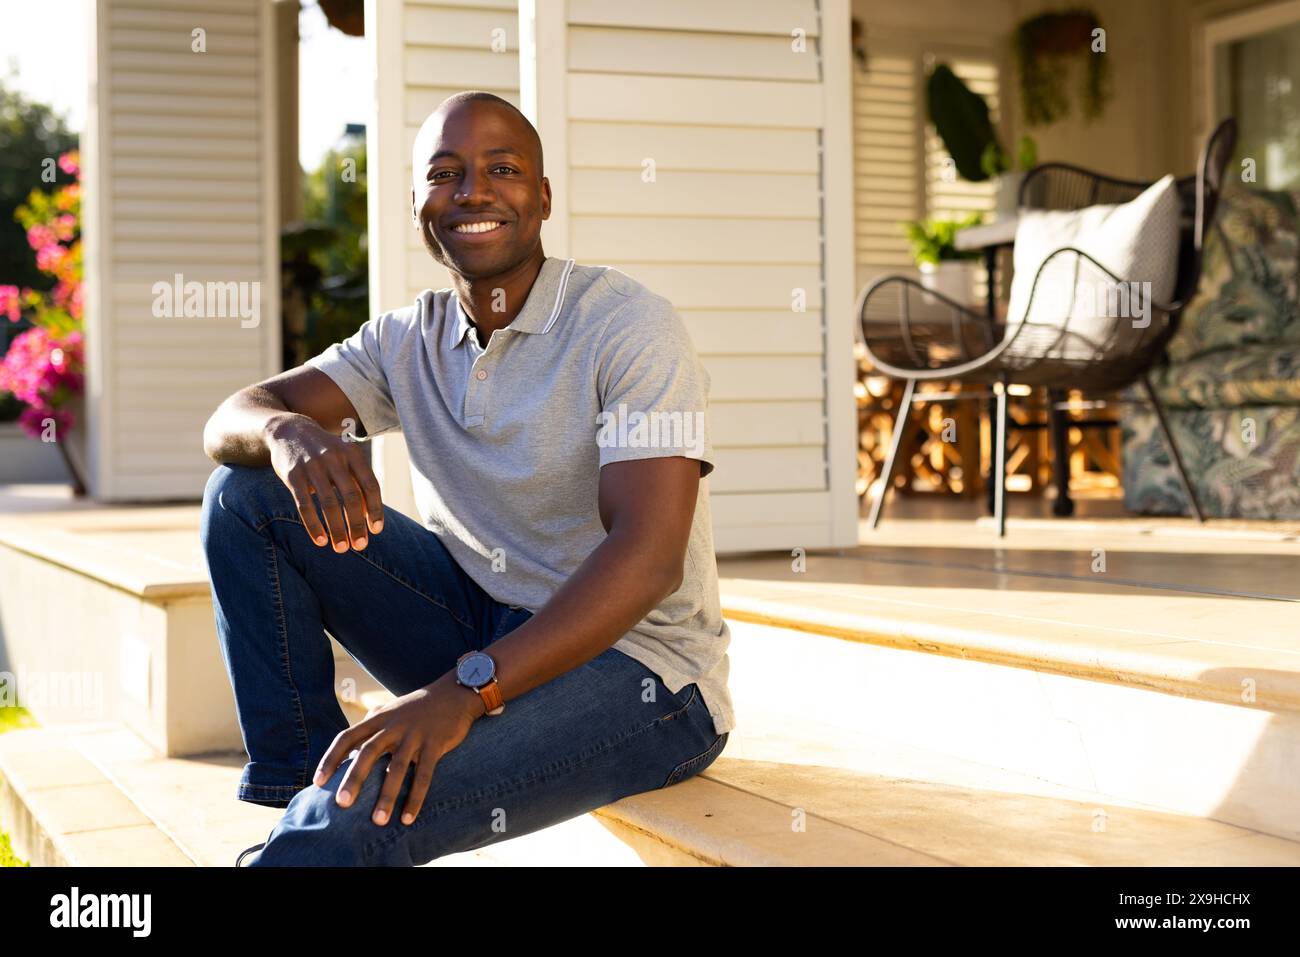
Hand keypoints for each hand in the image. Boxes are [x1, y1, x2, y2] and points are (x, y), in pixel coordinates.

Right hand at [265, 414, 383, 551]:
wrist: (289, 431)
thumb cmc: (326, 453)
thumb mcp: (345, 459)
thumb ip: (358, 483)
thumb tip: (369, 518)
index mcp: (353, 454)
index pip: (371, 485)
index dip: (376, 509)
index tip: (376, 530)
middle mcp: (335, 458)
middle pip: (351, 497)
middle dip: (357, 525)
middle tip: (359, 546)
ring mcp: (313, 466)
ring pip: (329, 503)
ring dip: (337, 529)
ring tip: (341, 548)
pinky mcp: (292, 475)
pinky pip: (304, 505)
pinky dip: (314, 525)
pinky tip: (321, 541)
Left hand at [313, 676, 484, 826]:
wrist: (454, 693)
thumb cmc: (416, 708)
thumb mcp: (390, 711)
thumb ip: (370, 726)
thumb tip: (349, 750)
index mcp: (378, 719)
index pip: (347, 737)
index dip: (331, 759)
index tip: (318, 782)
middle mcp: (393, 726)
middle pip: (369, 752)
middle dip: (354, 778)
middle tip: (342, 804)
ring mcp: (415, 735)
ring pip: (398, 767)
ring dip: (387, 796)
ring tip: (378, 821)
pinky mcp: (436, 744)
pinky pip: (425, 774)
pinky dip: (416, 797)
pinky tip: (408, 818)